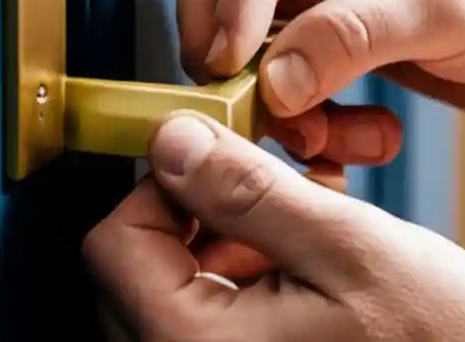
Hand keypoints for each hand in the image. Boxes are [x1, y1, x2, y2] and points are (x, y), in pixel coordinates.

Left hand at [83, 112, 464, 340]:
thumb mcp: (349, 248)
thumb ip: (248, 191)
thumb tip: (171, 140)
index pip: (116, 242)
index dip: (168, 184)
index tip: (225, 159)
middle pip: (135, 270)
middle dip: (199, 215)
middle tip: (274, 193)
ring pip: (171, 293)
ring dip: (225, 245)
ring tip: (304, 228)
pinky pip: (207, 325)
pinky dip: (244, 284)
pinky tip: (304, 268)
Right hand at [174, 0, 464, 124]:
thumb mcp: (446, 2)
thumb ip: (351, 37)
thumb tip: (270, 84)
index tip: (235, 65)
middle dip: (230, 46)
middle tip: (252, 109)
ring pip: (237, 33)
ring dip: (271, 96)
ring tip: (326, 139)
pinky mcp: (323, 31)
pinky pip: (275, 77)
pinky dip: (302, 117)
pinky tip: (358, 137)